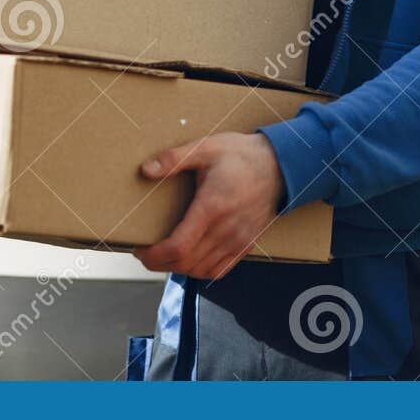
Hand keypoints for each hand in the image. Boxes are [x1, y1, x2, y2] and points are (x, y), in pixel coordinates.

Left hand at [132, 132, 284, 279]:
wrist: (279, 165)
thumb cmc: (240, 155)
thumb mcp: (205, 148)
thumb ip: (173, 159)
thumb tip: (145, 170)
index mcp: (212, 208)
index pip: (178, 247)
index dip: (155, 256)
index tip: (140, 250)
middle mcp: (225, 230)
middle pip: (186, 263)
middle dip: (160, 263)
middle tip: (146, 252)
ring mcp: (238, 241)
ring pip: (201, 270)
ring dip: (178, 268)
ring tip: (164, 255)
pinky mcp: (246, 245)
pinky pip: (220, 270)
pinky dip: (200, 271)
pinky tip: (190, 260)